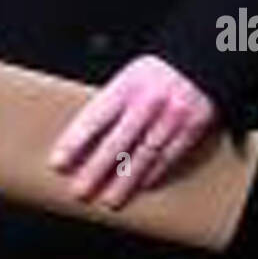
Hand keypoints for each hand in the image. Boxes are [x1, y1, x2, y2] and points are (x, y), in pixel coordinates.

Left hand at [47, 53, 219, 209]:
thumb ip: (111, 104)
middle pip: (116, 143)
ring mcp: (170, 117)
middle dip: (95, 170)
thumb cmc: (156, 71)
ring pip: (142, 156)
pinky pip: (168, 157)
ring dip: (123, 181)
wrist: (199, 59)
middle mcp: (147, 103)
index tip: (58, 162)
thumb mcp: (128, 76)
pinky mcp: (190, 128)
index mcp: (126, 85)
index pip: (94, 118)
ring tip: (108, 200)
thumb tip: (85, 138)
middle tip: (79, 191)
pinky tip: (140, 187)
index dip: (74, 142)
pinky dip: (153, 174)